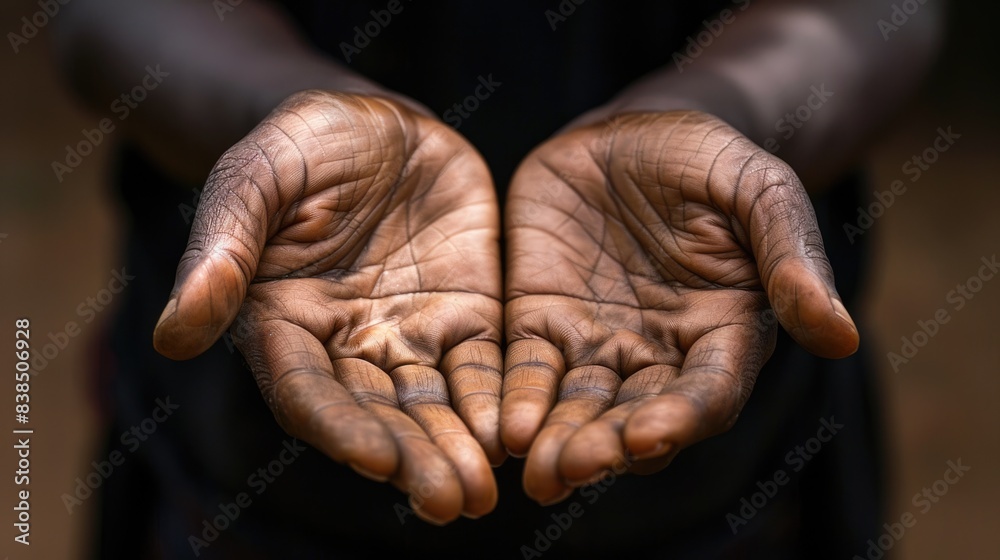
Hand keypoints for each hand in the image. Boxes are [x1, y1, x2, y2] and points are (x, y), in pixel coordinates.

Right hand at [152, 91, 503, 523]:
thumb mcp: (253, 180)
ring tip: (483, 492)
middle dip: (411, 459)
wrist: (373, 120)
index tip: (374, 459)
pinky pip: (482, 364)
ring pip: (433, 403)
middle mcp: (347, 344)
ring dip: (458, 449)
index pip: (307, 389)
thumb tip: (173, 336)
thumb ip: (221, 252)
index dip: (339, 425)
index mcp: (284, 323)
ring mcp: (410, 332)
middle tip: (447, 502)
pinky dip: (497, 400)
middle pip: (377, 414)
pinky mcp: (465, 312)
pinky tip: (517, 434)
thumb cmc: (299, 146)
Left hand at [501, 110, 858, 504]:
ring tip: (539, 472)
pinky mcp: (541, 321)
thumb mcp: (759, 192)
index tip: (647, 437)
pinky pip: (528, 369)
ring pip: (578, 405)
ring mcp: (598, 341)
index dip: (679, 418)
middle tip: (575, 469)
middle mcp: (660, 353)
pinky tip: (503, 429)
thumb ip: (791, 259)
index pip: (706, 392)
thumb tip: (842, 338)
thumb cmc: (709, 161)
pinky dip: (517, 401)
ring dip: (558, 441)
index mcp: (724, 333)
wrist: (632, 132)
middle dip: (606, 445)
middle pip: (635, 414)